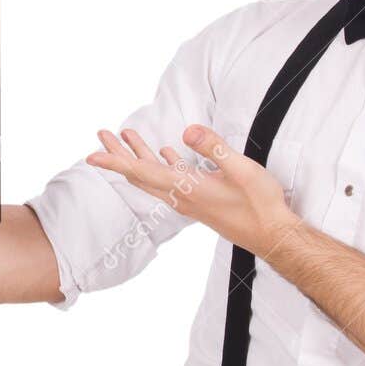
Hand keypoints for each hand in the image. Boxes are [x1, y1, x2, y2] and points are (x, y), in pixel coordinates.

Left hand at [85, 124, 301, 259]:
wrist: (273, 235)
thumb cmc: (260, 205)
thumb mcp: (241, 169)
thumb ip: (213, 147)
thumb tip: (187, 129)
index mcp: (186, 189)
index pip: (141, 173)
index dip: (114, 163)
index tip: (91, 156)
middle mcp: (181, 197)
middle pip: (139, 174)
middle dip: (118, 154)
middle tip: (102, 134)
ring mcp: (190, 200)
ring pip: (153, 176)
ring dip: (138, 155)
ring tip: (126, 135)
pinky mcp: (200, 200)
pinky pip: (172, 180)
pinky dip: (162, 164)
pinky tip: (166, 153)